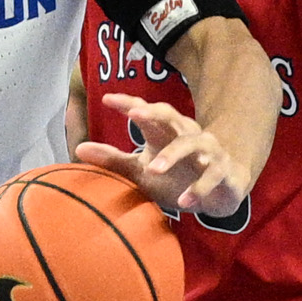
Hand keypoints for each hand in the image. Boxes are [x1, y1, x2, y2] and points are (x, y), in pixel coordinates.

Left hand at [79, 94, 252, 219]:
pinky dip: (199, 188)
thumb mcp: (141, 170)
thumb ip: (113, 159)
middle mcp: (187, 135)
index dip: (128, 103)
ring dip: (172, 155)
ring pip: (192, 145)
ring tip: (153, 169)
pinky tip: (185, 201)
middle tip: (134, 115)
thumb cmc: (177, 178)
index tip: (107, 99)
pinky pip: (212, 176)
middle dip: (154, 114)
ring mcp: (208, 151)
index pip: (146, 112)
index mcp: (165, 132)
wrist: (220, 193)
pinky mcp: (223, 171)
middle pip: (172, 117)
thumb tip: (77, 148)